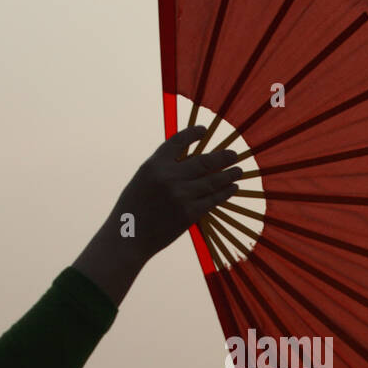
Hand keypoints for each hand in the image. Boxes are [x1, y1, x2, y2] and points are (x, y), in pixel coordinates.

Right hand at [72, 126, 240, 305]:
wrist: (129, 237)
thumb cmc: (132, 210)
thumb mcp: (142, 181)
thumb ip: (162, 169)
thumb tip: (188, 162)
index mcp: (154, 165)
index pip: (178, 141)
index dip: (193, 133)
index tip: (204, 129)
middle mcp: (169, 176)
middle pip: (204, 160)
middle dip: (222, 157)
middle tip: (234, 154)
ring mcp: (181, 195)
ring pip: (212, 180)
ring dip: (228, 175)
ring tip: (239, 171)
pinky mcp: (189, 213)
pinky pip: (213, 200)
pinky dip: (225, 193)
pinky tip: (233, 188)